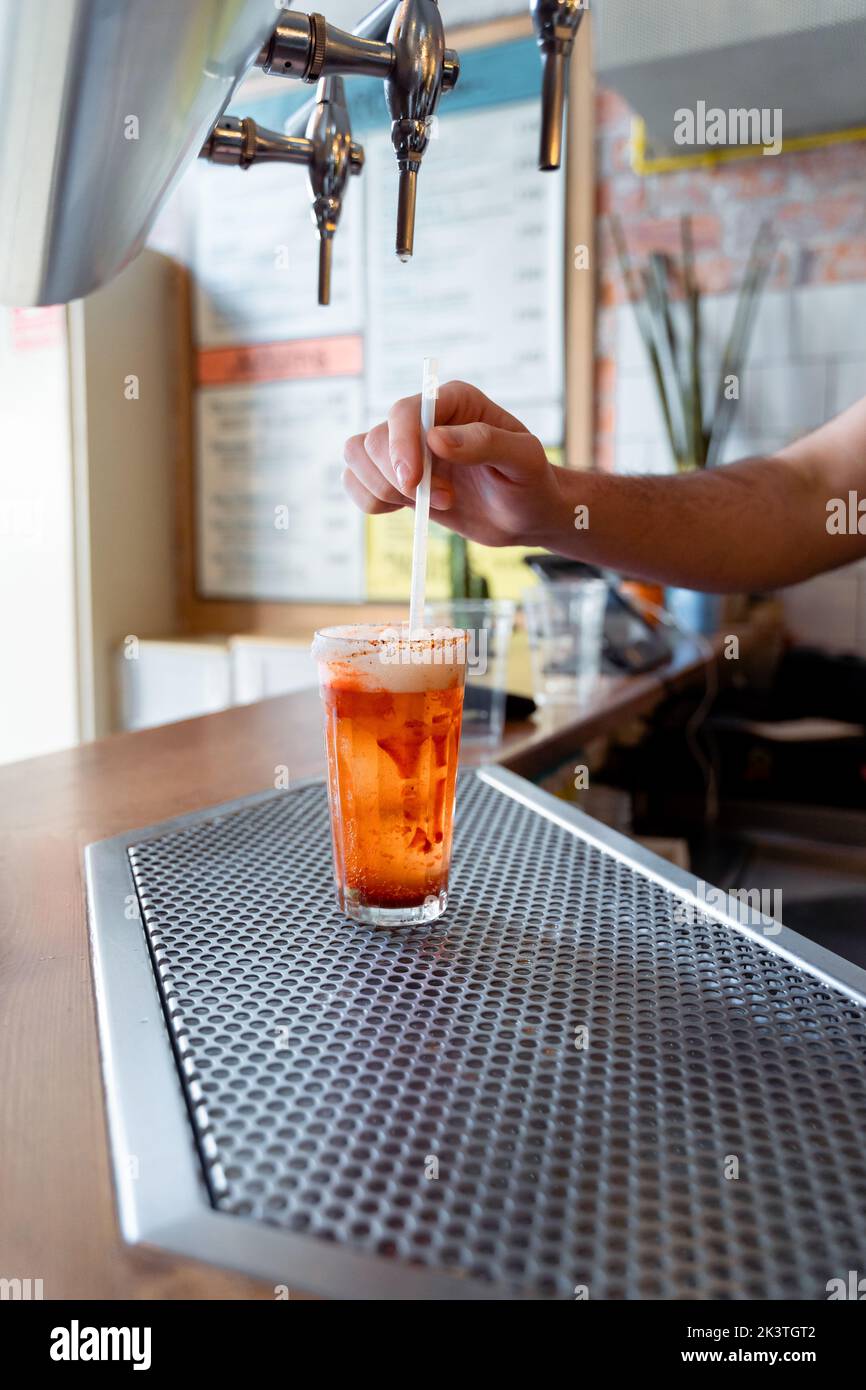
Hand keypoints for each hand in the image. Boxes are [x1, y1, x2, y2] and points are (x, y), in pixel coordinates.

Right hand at [342, 380, 563, 546]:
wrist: (524, 513)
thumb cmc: (529, 481)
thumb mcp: (523, 459)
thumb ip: (485, 442)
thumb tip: (436, 438)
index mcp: (453, 400)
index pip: (404, 411)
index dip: (401, 445)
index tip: (414, 482)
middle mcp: (423, 419)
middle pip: (374, 439)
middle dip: (399, 479)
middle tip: (446, 500)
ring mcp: (406, 448)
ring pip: (357, 457)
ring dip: (384, 490)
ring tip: (432, 505)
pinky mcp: (395, 477)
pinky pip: (356, 482)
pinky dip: (371, 501)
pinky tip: (406, 510)